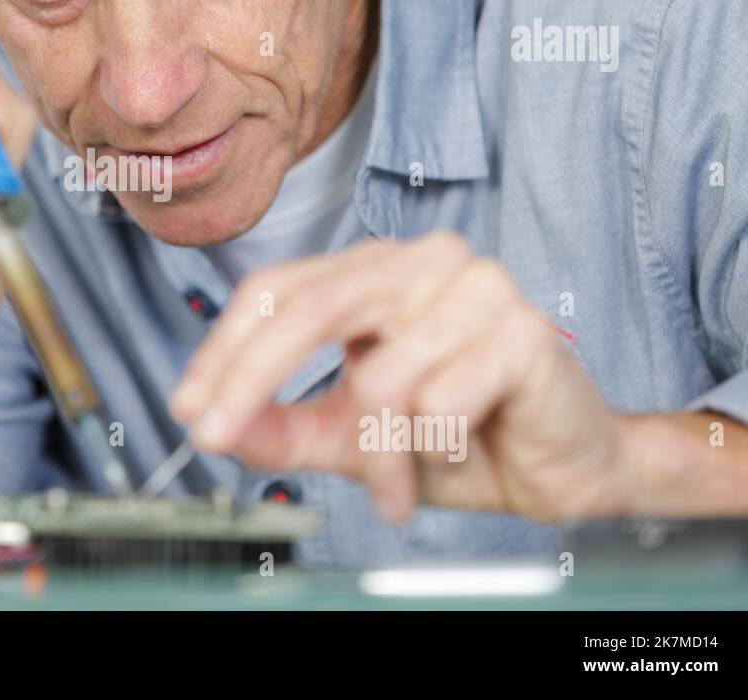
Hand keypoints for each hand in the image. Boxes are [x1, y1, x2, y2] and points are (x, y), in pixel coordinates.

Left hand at [171, 232, 631, 522]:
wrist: (559, 466)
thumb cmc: (458, 434)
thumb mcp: (348, 437)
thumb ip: (280, 427)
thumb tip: (213, 424)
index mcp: (375, 272)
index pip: (276, 289)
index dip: (223, 350)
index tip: (188, 408)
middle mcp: (422, 261)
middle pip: (307, 308)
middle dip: (249, 379)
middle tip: (215, 439)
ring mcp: (477, 286)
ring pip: (379, 379)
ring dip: (379, 455)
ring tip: (399, 486)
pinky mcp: (522, 330)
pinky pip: (440, 402)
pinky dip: (434, 452)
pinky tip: (459, 454)